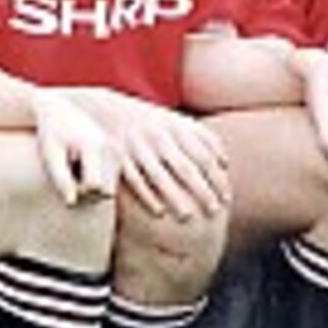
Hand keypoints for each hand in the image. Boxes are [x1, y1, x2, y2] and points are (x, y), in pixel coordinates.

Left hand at [25, 89, 121, 204]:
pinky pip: (112, 182)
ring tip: (76, 170)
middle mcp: (110, 148)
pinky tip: (84, 167)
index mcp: (94, 146)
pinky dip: (99, 181)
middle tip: (70, 175)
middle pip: (106, 191)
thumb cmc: (50, 134)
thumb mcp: (50, 154)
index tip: (64, 178)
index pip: (94, 185)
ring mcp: (116, 151)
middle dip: (88, 192)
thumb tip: (72, 203)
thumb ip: (60, 178)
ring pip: (110, 189)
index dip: (78, 189)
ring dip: (94, 187)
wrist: (59, 110)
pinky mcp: (117, 154)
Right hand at [83, 90, 230, 222]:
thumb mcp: (174, 120)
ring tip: (188, 218)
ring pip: (160, 177)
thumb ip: (201, 138)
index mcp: (175, 127)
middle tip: (214, 212)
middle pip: (185, 168)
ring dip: (176, 198)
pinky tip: (159, 212)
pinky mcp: (118, 158)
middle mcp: (157, 137)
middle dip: (202, 191)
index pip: (203, 156)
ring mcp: (137, 147)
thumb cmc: (147, 121)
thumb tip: (225, 163)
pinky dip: (148, 196)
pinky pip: (135, 181)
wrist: (101, 109)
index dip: (216, 178)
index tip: (226, 198)